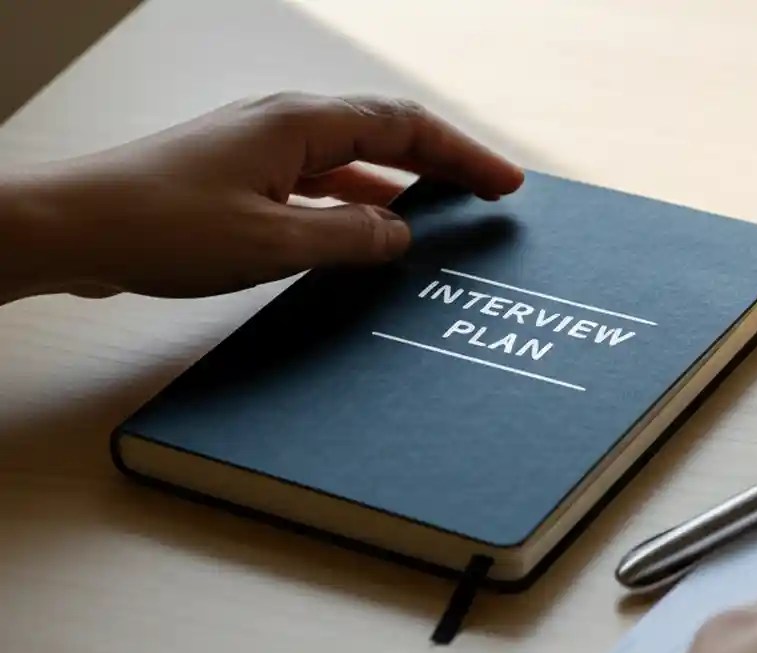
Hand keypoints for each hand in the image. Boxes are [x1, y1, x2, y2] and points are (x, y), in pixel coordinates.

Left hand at [0, 92, 522, 302]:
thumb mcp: (275, 243)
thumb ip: (349, 239)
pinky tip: (363, 235)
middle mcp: (283, 126)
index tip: (506, 184)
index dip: (464, 155)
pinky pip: (316, 183)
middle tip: (488, 193)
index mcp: (300, 126)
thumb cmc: (161, 228)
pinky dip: (354, 204)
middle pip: (385, 133)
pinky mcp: (237, 179)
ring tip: (439, 216)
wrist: (70, 228)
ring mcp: (258, 150)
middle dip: (443, 162)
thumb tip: (401, 235)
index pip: (406, 127)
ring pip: (351, 160)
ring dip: (400, 184)